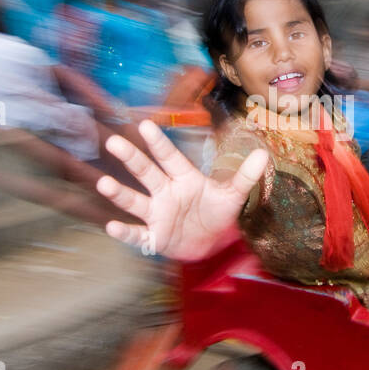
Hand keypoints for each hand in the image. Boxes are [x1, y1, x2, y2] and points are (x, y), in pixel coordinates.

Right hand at [97, 120, 268, 261]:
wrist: (211, 245)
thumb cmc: (216, 213)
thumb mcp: (233, 196)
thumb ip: (245, 176)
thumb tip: (265, 154)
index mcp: (183, 178)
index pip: (170, 157)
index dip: (158, 143)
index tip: (145, 125)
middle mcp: (166, 193)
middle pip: (146, 173)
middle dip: (131, 159)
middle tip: (113, 143)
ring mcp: (157, 214)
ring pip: (135, 201)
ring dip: (120, 193)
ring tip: (104, 183)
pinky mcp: (154, 237)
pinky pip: (137, 234)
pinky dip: (125, 232)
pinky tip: (112, 227)